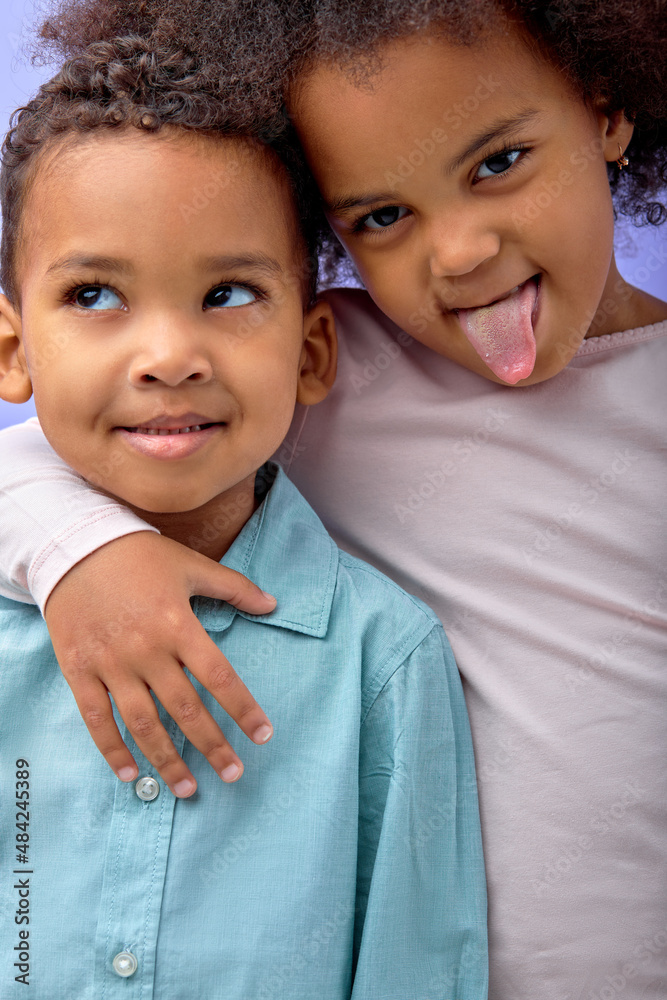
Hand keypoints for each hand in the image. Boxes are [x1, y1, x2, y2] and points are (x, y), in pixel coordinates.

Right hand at [44, 531, 275, 796]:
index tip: (262, 736)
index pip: (219, 677)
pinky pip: (97, 718)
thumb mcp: (191, 565)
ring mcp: (110, 663)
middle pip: (185, 708)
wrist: (74, 545)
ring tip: (187, 789)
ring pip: (143, 722)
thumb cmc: (139, 555)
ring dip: (167, 759)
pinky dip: (112, 749)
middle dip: (212, 745)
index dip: (243, 710)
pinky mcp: (79, 670)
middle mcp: (146, 649)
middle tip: (233, 774)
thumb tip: (273, 604)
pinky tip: (130, 775)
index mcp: (178, 624)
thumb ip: (234, 588)